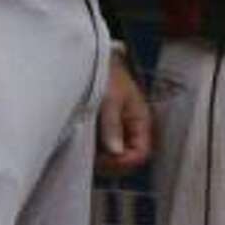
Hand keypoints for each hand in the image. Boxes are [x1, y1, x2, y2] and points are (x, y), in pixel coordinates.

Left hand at [96, 52, 154, 174]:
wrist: (92, 62)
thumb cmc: (106, 75)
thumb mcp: (110, 98)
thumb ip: (112, 125)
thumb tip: (115, 151)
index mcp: (140, 120)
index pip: (141, 153)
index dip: (124, 161)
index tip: (104, 158)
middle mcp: (131, 130)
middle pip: (128, 161)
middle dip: (111, 163)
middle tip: (92, 156)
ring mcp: (118, 133)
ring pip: (114, 159)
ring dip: (101, 159)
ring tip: (86, 148)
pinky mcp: (105, 134)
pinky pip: (103, 153)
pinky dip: (94, 153)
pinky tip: (83, 144)